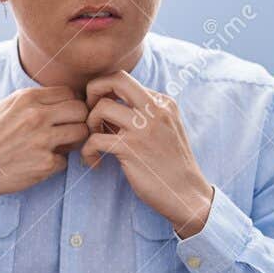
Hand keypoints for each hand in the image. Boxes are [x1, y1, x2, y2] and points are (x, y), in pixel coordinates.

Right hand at [0, 86, 89, 216]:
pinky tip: (38, 163)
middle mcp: (36, 116)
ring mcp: (43, 141)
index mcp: (27, 99)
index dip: (70, 104)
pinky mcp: (46, 164)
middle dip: (77, 120)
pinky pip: (66, 159)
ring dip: (73, 140)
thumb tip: (64, 98)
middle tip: (66, 130)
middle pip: (81, 110)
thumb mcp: (4, 107)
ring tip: (57, 145)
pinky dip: (55, 162)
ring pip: (82, 132)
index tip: (63, 115)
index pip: (69, 93)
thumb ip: (33, 100)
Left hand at [79, 72, 212, 236]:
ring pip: (100, 107)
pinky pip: (94, 140)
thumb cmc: (171, 164)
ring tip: (95, 142)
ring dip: (89, 125)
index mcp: (163, 102)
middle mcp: (155, 110)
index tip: (101, 112)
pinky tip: (95, 162)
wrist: (186, 194)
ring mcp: (143, 128)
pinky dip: (87, 151)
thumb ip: (144, 113)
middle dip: (93, 91)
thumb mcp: (165, 128)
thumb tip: (110, 103)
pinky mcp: (131, 149)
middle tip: (91, 114)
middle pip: (115, 79)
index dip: (105, 92)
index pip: (125, 80)